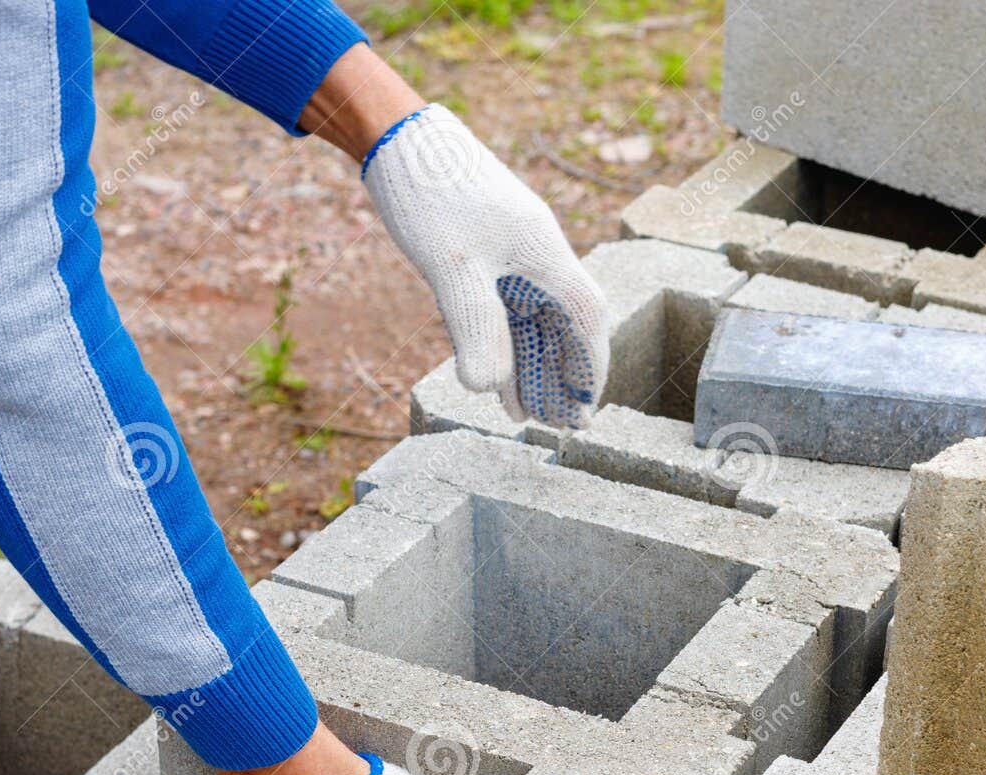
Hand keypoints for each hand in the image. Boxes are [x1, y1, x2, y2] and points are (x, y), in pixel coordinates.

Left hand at [362, 105, 609, 426]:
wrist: (396, 136)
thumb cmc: (429, 193)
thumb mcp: (450, 267)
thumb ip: (475, 327)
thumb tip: (484, 388)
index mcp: (544, 253)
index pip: (586, 319)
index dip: (589, 369)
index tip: (585, 411)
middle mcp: (537, 255)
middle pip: (565, 327)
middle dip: (564, 379)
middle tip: (560, 428)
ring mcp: (512, 255)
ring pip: (534, 323)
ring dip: (533, 369)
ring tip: (526, 415)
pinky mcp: (486, 255)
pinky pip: (507, 311)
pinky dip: (506, 347)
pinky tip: (496, 381)